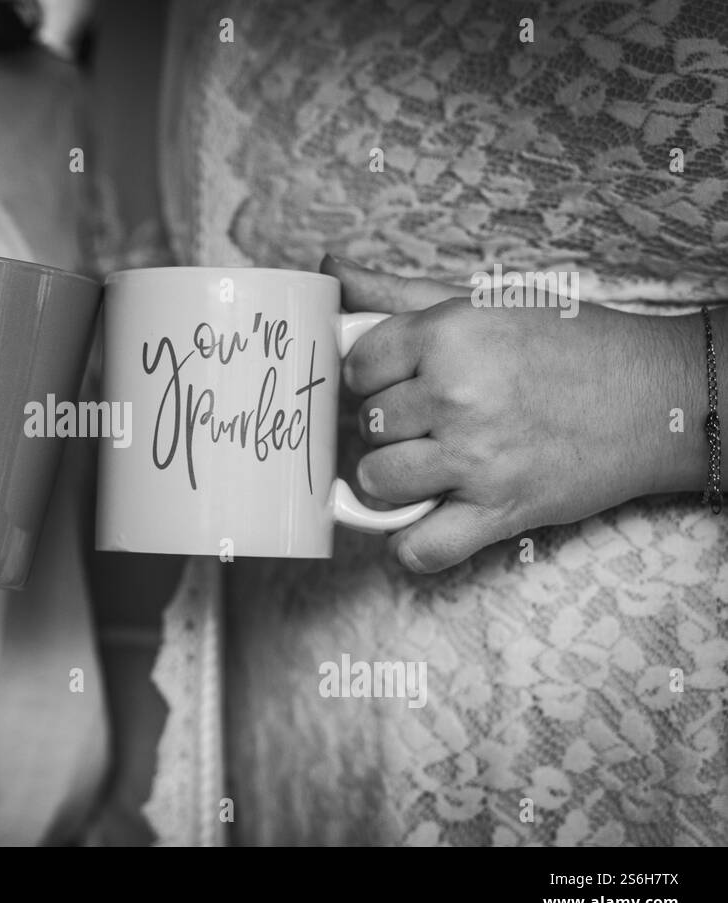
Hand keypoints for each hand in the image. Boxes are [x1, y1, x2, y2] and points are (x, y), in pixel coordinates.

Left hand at [322, 254, 704, 572]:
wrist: (657, 394)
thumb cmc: (566, 342)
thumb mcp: (482, 301)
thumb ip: (396, 292)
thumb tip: (331, 268)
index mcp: (447, 335)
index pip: (358, 367)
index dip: (369, 377)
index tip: (394, 381)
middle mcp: (456, 394)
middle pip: (368, 425)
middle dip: (387, 425)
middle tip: (423, 420)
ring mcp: (477, 458)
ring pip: (378, 481)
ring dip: (392, 478)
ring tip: (424, 463)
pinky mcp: (501, 511)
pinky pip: (420, 547)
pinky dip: (410, 545)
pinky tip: (424, 520)